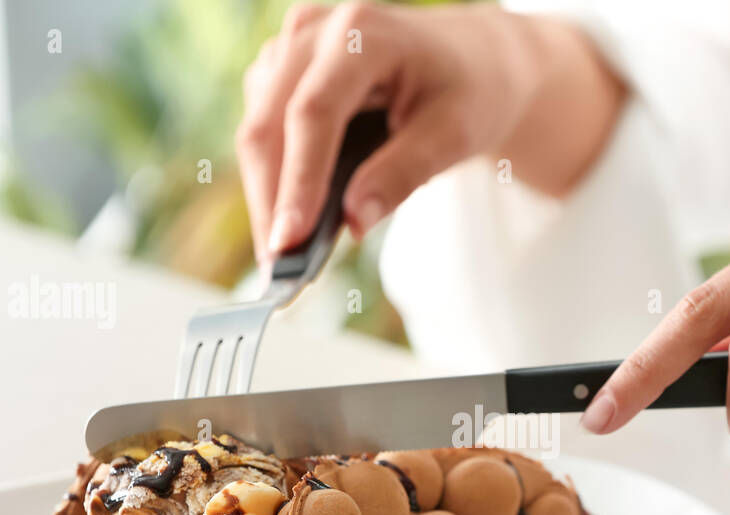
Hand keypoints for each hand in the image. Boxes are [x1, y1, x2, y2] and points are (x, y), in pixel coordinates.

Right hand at [236, 1, 623, 263]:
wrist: (472, 61)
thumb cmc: (469, 91)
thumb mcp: (453, 135)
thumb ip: (403, 174)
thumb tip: (352, 222)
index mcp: (362, 35)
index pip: (313, 113)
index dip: (298, 181)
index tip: (289, 242)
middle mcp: (316, 31)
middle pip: (268, 124)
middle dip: (271, 201)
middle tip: (279, 267)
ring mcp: (292, 47)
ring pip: (257, 130)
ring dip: (266, 194)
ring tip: (284, 253)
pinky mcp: (282, 70)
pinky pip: (262, 128)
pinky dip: (273, 177)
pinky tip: (291, 216)